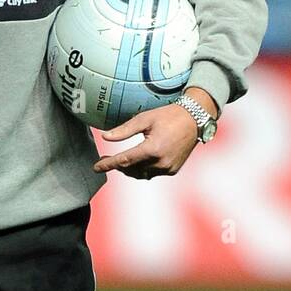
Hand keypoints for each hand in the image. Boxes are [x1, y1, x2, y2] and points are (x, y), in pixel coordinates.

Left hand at [92, 89, 216, 179]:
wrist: (194, 119)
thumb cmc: (169, 116)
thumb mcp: (144, 119)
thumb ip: (124, 130)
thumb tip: (106, 137)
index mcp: (152, 149)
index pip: (124, 160)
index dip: (108, 165)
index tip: (96, 167)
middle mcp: (161, 162)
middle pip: (131, 169)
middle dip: (117, 166)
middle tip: (106, 160)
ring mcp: (168, 168)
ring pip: (141, 174)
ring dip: (129, 169)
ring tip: (121, 161)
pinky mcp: (173, 170)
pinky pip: (152, 173)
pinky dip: (143, 169)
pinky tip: (139, 161)